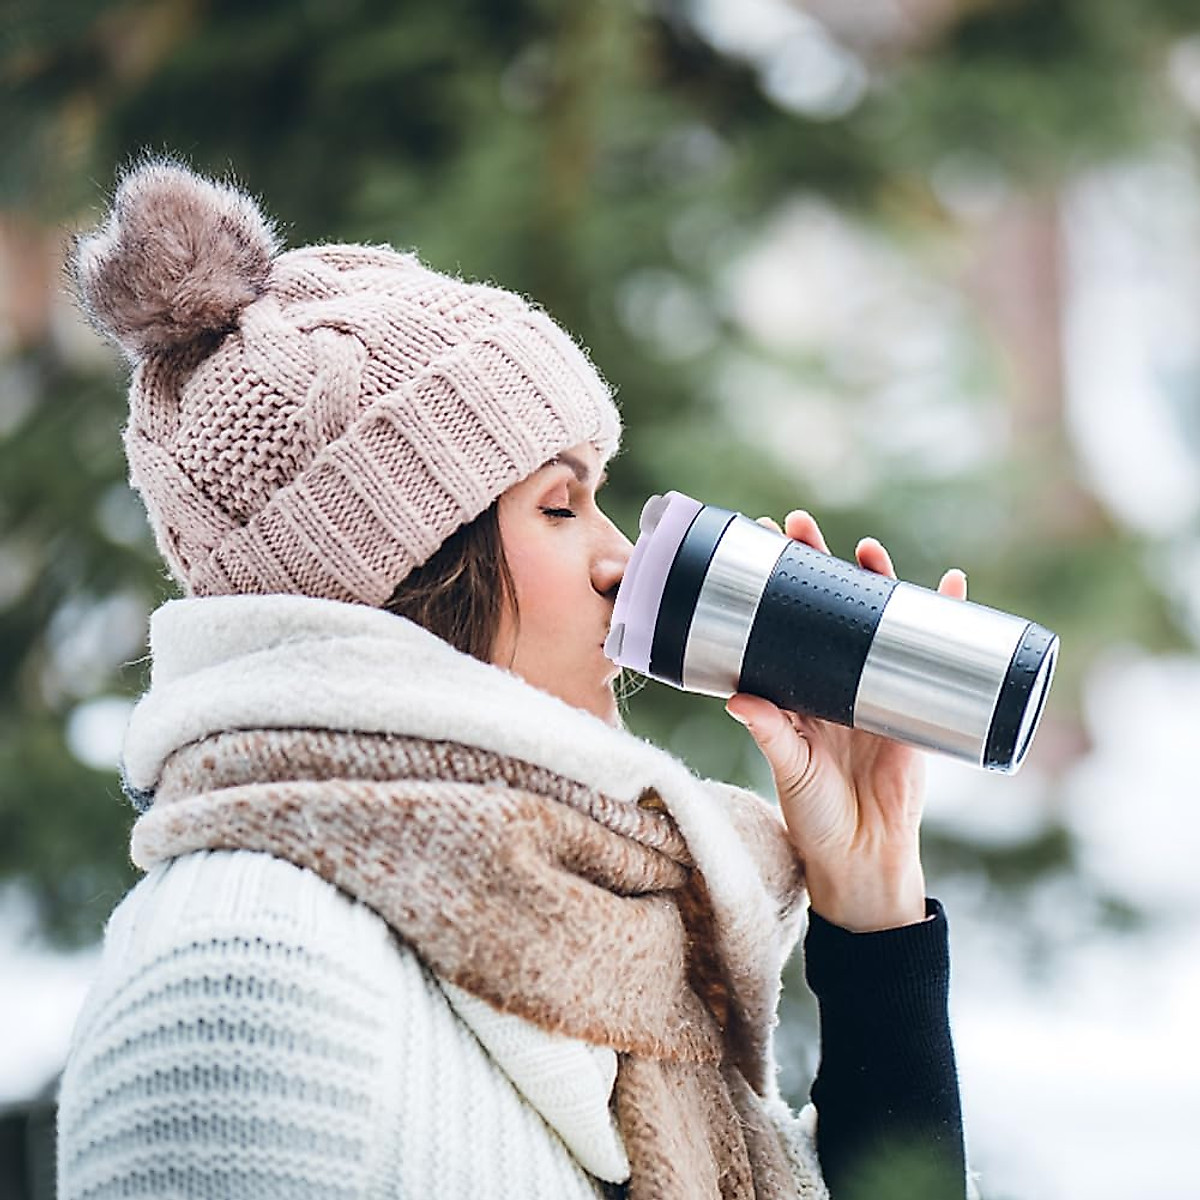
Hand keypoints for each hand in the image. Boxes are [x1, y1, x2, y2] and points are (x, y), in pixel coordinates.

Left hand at [726, 510, 967, 932]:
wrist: (865, 856)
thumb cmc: (814, 816)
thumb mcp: (789, 770)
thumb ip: (768, 734)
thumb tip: (738, 697)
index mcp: (795, 689)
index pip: (780, 621)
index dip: (773, 584)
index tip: (759, 542)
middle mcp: (832, 679)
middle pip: (826, 608)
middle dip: (818, 565)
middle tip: (802, 526)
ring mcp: (874, 687)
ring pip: (877, 620)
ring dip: (878, 580)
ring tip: (869, 548)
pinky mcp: (913, 704)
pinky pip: (931, 652)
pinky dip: (946, 616)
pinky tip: (951, 583)